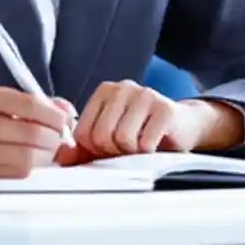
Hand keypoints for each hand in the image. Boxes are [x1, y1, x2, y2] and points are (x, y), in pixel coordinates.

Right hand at [0, 86, 75, 177]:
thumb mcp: (0, 99)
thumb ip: (35, 103)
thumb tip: (67, 113)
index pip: (31, 105)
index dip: (56, 115)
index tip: (65, 120)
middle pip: (33, 134)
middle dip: (55, 137)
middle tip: (60, 137)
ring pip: (28, 158)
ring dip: (47, 154)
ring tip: (47, 148)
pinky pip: (18, 172)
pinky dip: (33, 166)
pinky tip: (33, 158)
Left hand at [57, 80, 243, 165]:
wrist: (183, 126)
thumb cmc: (142, 133)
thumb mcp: (110, 138)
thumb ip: (83, 147)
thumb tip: (60, 156)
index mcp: (105, 91)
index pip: (82, 132)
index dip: (95, 149)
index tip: (111, 146)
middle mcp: (124, 87)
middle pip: (101, 136)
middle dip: (114, 151)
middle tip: (129, 147)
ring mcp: (146, 94)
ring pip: (122, 139)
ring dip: (133, 152)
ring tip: (142, 143)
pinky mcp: (166, 108)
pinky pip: (145, 143)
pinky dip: (149, 152)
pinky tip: (156, 142)